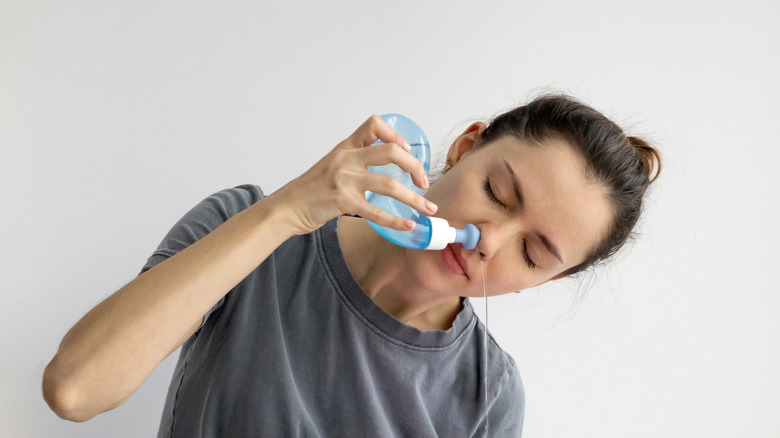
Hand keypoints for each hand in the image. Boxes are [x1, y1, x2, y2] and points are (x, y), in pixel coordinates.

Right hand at [268, 115, 437, 235]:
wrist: (286, 207)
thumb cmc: (312, 189)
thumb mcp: (332, 164)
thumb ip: (355, 161)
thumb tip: (385, 165)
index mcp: (345, 147)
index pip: (373, 124)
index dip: (395, 134)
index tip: (406, 149)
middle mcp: (346, 159)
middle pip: (391, 152)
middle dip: (415, 167)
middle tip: (424, 182)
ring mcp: (344, 180)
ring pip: (389, 184)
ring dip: (414, 199)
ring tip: (428, 210)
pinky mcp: (342, 201)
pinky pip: (376, 212)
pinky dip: (396, 220)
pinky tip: (408, 225)